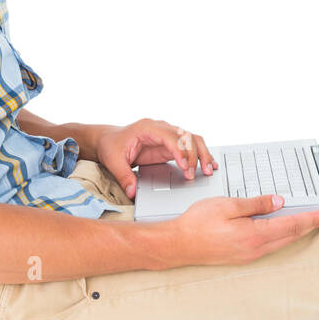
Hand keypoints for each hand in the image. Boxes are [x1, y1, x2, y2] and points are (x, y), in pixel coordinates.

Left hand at [96, 118, 217, 198]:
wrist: (109, 140)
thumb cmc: (111, 146)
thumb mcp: (113, 161)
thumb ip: (124, 177)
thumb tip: (132, 192)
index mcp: (147, 127)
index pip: (170, 137)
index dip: (180, 151)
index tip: (185, 167)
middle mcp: (161, 128)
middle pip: (186, 136)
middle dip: (195, 154)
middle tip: (197, 173)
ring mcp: (168, 135)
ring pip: (192, 139)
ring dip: (202, 153)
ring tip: (209, 169)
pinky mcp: (171, 144)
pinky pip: (190, 146)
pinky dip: (201, 154)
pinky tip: (209, 164)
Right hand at [172, 193, 318, 264]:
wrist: (178, 245)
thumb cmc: (197, 224)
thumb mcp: (228, 206)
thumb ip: (255, 204)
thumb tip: (277, 202)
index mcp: (254, 235)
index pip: (291, 225)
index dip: (310, 219)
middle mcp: (255, 249)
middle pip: (290, 236)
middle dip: (309, 226)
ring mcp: (249, 255)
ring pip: (281, 242)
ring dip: (297, 232)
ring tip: (309, 222)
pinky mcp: (242, 256)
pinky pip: (270, 246)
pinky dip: (282, 237)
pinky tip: (283, 231)